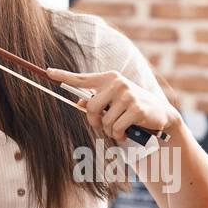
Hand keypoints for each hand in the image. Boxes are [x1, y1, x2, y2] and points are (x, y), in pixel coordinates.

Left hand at [46, 67, 177, 142]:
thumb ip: (97, 101)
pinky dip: (119, 135)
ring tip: (120, 128)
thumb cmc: (131, 107)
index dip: (63, 76)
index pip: (81, 78)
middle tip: (103, 126)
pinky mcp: (136, 108)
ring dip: (110, 131)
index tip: (48, 72)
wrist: (160, 113)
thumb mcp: (114, 102)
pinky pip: (117, 128)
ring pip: (105, 121)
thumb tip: (79, 102)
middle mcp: (117, 82)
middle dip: (95, 121)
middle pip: (91, 107)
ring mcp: (128, 94)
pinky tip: (126, 133)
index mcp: (109, 78)